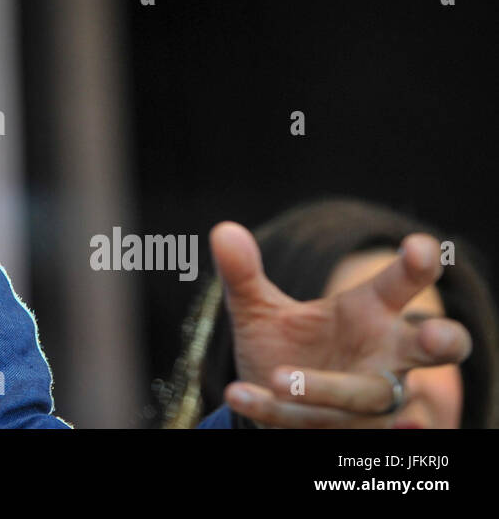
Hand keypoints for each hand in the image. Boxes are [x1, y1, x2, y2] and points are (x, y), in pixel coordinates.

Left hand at [210, 222, 470, 426]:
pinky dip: (270, 410)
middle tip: (433, 334)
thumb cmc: (285, 345)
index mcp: (370, 313)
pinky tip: (237, 393)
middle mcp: (382, 358)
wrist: (268, 398)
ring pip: (361, 396)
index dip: (417, 268)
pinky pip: (306, 423)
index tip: (421, 246)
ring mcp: (365, 401)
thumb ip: (242, 273)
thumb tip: (223, 231)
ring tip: (278, 377)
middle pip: (428, 351)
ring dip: (322, 387)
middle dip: (440, 342)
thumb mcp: (258, 307)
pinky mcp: (337, 432)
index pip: (400, 287)